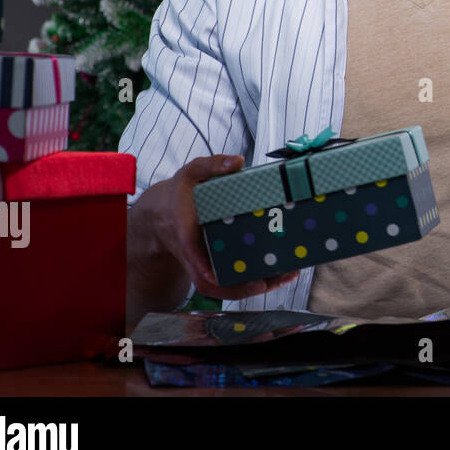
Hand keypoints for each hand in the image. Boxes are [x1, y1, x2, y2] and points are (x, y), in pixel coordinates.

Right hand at [150, 155, 299, 300]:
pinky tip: (279, 275)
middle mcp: (192, 255)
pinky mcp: (213, 267)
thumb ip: (212, 165)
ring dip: (252, 287)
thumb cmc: (180, 193)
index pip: (190, 253)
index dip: (202, 266)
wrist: (162, 214)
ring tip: (286, 276)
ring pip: (222, 287)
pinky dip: (251, 283)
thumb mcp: (191, 173)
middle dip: (239, 286)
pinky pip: (230, 282)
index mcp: (184, 231)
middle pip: (210, 282)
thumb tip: (238, 161)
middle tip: (270, 280)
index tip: (215, 275)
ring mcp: (202, 264)